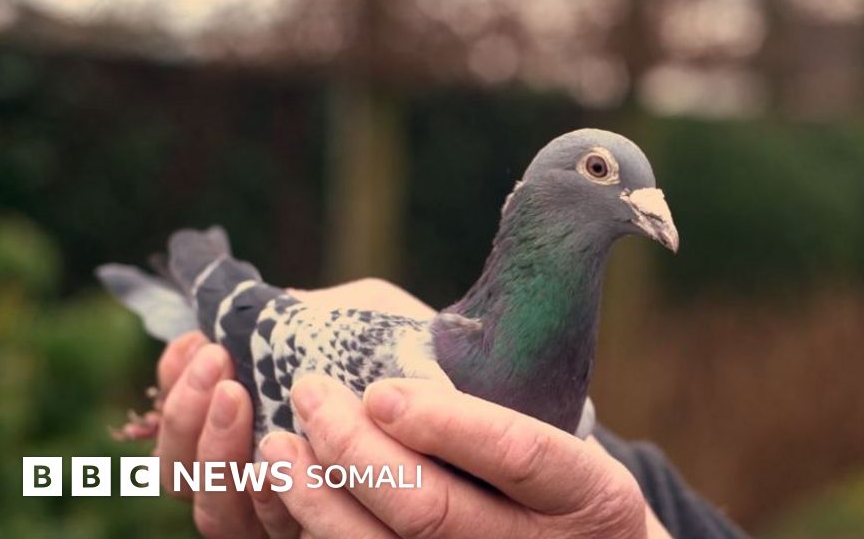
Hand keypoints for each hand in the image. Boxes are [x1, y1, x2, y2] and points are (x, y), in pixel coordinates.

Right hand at [152, 278, 433, 537]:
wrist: (485, 381)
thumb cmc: (417, 351)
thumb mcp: (353, 320)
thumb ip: (297, 321)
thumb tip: (229, 317)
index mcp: (258, 431)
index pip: (186, 433)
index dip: (174, 393)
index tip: (193, 346)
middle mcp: (268, 481)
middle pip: (184, 477)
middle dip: (185, 416)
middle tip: (217, 362)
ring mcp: (297, 515)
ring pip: (219, 515)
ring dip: (214, 450)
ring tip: (239, 391)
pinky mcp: (335, 537)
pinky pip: (285, 536)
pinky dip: (266, 498)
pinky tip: (275, 450)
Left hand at [259, 375, 671, 537]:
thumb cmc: (558, 479)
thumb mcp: (561, 433)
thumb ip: (496, 401)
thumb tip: (387, 344)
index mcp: (586, 492)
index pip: (516, 454)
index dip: (445, 423)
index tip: (379, 389)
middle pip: (432, 511)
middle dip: (355, 451)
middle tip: (311, 395)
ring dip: (318, 499)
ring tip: (277, 447)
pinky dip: (319, 533)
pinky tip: (286, 499)